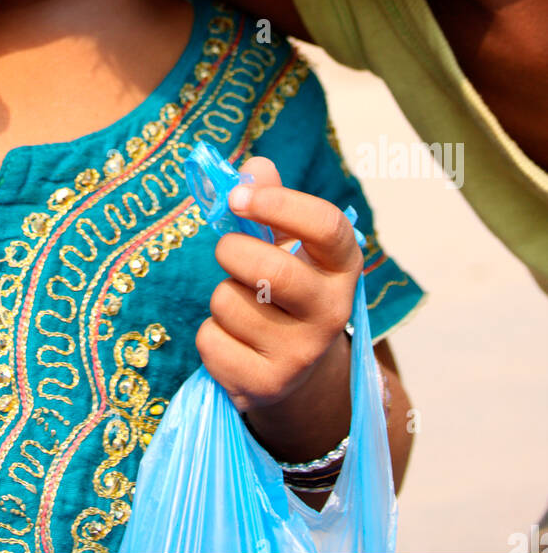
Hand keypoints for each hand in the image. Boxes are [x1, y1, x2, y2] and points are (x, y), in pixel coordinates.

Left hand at [195, 156, 362, 417]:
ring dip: (221, 297)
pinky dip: (210, 335)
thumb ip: (270, 199)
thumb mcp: (288, 243)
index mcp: (342, 266)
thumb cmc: (285, 289)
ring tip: (242, 307)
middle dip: (233, 252)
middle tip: (227, 251)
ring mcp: (301, 354)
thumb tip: (254, 166)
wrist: (296, 370)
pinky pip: (211, 341)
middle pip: (273, 271)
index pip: (327, 227)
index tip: (237, 197)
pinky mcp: (266, 386)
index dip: (280, 205)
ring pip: (230, 304)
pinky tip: (234, 341)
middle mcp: (331, 312)